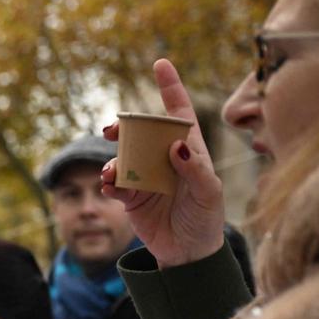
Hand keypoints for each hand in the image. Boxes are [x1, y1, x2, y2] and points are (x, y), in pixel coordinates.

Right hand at [101, 59, 224, 267]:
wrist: (188, 254)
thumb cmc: (206, 219)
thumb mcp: (209, 194)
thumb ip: (195, 169)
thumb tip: (176, 145)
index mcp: (188, 151)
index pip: (179, 113)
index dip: (170, 87)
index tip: (160, 64)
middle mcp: (163, 159)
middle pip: (140, 132)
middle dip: (124, 127)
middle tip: (111, 130)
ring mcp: (145, 176)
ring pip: (122, 156)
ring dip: (113, 159)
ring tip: (112, 173)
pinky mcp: (131, 196)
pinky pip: (114, 183)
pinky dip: (109, 181)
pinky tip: (110, 185)